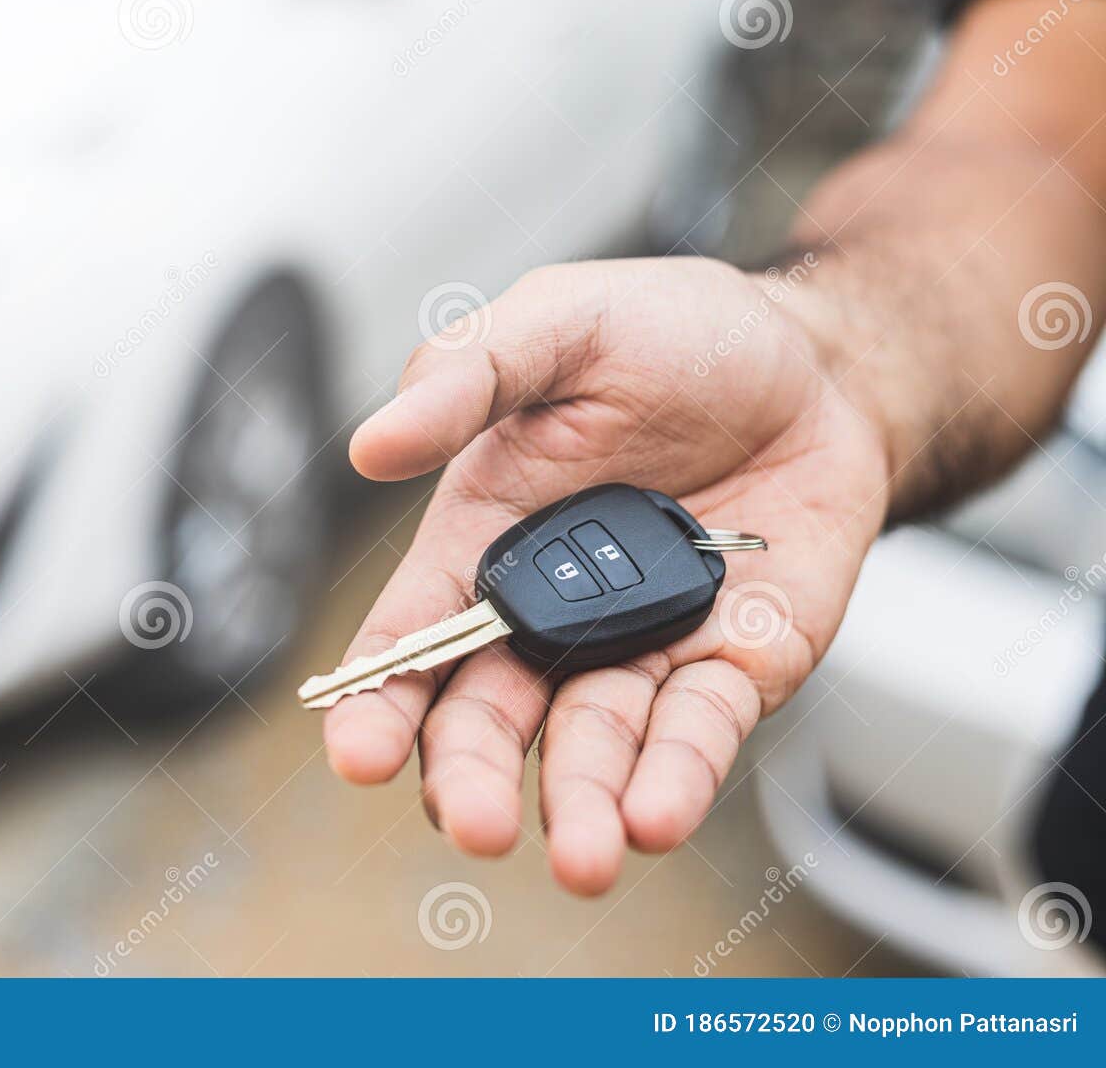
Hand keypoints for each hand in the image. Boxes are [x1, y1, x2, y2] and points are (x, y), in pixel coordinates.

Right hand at [324, 258, 889, 893]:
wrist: (820, 363)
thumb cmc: (676, 334)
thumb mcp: (558, 321)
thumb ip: (465, 376)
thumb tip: (369, 445)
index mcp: (483, 538)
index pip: (414, 637)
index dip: (377, 699)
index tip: (357, 753)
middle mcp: (550, 612)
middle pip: (490, 716)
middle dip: (473, 776)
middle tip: (474, 822)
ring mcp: (639, 648)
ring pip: (592, 748)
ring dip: (578, 804)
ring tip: (580, 855)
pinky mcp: (731, 667)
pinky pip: (697, 734)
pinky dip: (675, 778)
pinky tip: (653, 817)